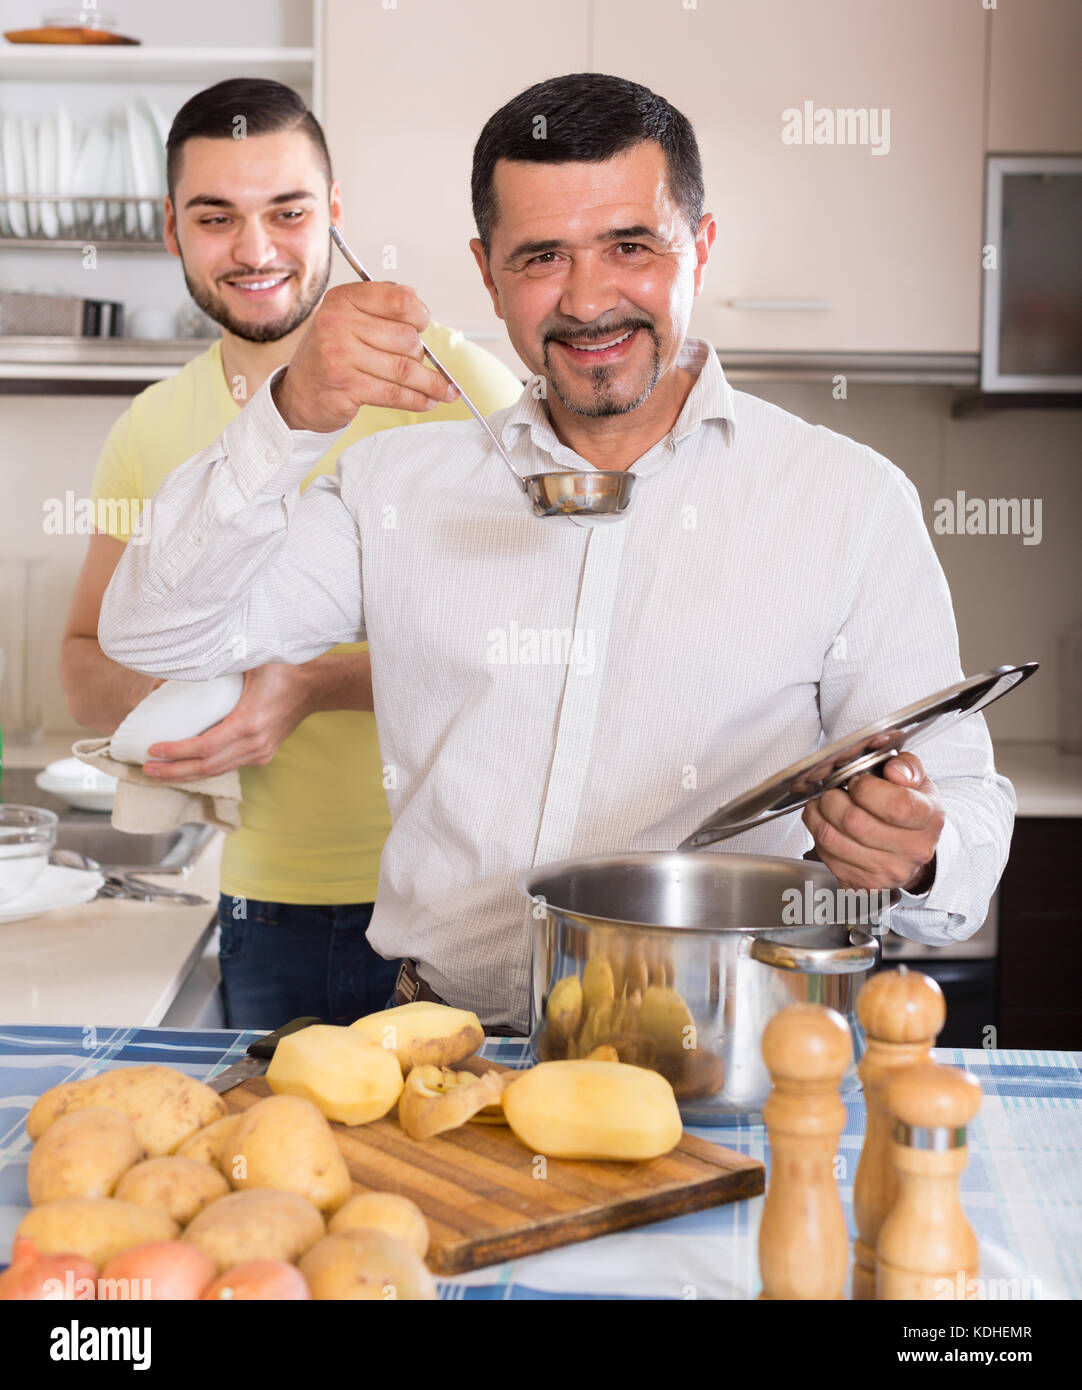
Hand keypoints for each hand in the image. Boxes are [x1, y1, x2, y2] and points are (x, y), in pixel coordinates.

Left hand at [141, 664, 315, 781]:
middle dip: (174, 771)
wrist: (314, 687)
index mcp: (249, 723)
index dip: (176, 751)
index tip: (153, 750)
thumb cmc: (282, 670)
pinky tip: (187, 766)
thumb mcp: (250, 659)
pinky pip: (228, 766)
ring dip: (187, 774)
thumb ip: (219, 660)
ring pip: (217, 771)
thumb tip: (183, 659)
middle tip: (147, 769)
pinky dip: (204, 769)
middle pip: (207, 767)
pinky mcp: (263, 754)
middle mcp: (255, 744)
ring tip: (160, 771)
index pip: (205, 747)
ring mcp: (260, 752)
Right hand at [272, 281, 458, 430]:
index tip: (423, 326)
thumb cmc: (332, 354)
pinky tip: (428, 401)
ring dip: (431, 383)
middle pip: (407, 338)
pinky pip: (395, 393)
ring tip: (444, 391)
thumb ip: (381, 311)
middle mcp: (338, 323)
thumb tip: (423, 317)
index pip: (399, 299)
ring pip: (405, 369)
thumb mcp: (348, 320)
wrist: (299, 392)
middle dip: (422, 356)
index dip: (420, 314)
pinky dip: (418, 399)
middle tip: (419, 365)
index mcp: (344, 299)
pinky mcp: (345, 386)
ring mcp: (340, 356)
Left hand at [801, 752, 943, 893]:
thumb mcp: (916, 780)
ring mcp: (888, 871)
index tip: (857, 782)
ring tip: (824, 805)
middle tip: (832, 792)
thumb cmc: (909, 808)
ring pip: (832, 839)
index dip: (866, 789)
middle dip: (833, 799)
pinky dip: (818, 836)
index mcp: (928, 819)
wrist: (910, 848)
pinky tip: (827, 825)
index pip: (896, 806)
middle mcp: (913, 850)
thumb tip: (894, 771)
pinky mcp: (864, 885)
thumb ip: (906, 766)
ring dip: (819, 816)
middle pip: (855, 822)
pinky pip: (826, 856)